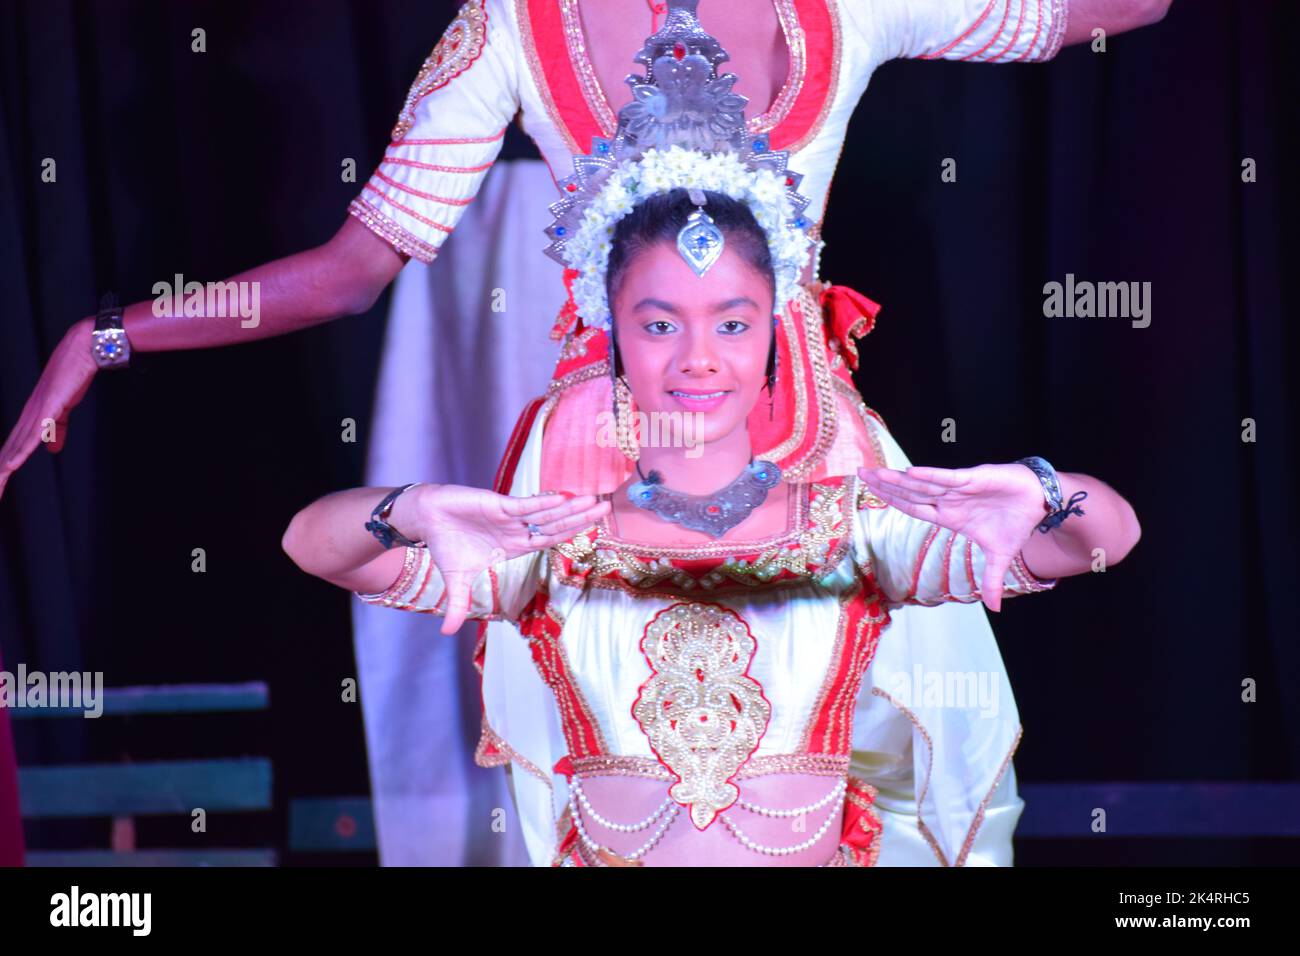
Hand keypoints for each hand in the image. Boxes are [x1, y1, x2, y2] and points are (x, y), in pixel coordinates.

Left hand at [0, 317, 97, 501]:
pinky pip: (31, 436)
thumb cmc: (72, 376)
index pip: (13, 447)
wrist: (80, 352)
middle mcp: (27, 416)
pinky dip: (20, 452)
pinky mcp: (46, 409)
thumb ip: (58, 430)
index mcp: (31, 417)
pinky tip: (10, 466)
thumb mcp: (63, 409)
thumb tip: (52, 449)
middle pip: (8, 451)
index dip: (4, 467)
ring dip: (3, 468)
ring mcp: (35, 413)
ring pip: (15, 447)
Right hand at [391, 484, 609, 634]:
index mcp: (514, 546)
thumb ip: (458, 604)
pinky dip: (544, 502)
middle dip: (581, 518)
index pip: (549, 541)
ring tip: (594, 499)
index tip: (594, 528)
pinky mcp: (498, 504)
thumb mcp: (456, 580)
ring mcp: (510, 516)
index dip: (571, 535)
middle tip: (607, 507)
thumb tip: (448, 633)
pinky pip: (526, 504)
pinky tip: (564, 498)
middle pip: (555, 526)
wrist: (426, 519)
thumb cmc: (446, 544)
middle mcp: (517, 530)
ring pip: (546, 513)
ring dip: (571, 507)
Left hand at [857, 463, 1046, 612]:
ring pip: (923, 483)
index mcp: (950, 516)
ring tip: (874, 472)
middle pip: (910, 493)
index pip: (913, 508)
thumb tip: (994, 610)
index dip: (892, 500)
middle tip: (860, 473)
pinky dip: (930, 475)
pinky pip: (948, 478)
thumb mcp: (1001, 557)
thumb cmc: (1016, 522)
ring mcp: (959, 488)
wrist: (1040, 501)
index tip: (871, 491)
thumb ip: (992, 580)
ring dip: (898, 479)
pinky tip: (909, 472)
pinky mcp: (974, 478)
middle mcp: (949, 500)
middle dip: (885, 485)